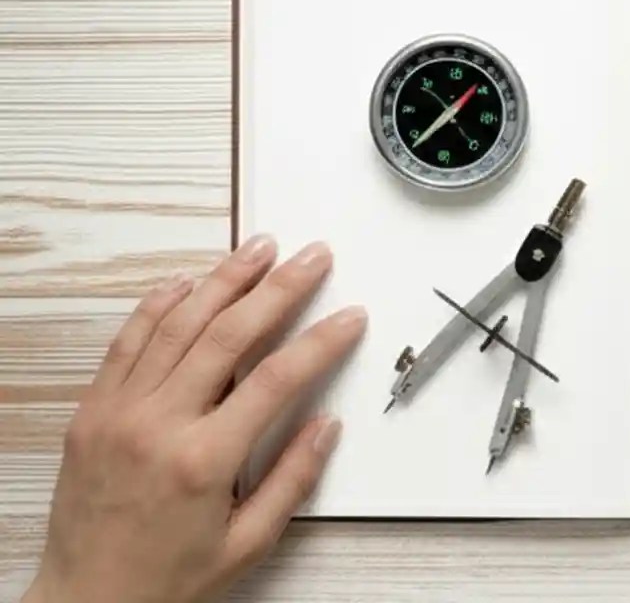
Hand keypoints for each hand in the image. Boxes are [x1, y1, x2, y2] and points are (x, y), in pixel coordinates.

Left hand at [22, 236, 366, 602]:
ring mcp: (118, 412)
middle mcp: (157, 425)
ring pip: (177, 325)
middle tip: (311, 257)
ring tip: (258, 249)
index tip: (348, 317)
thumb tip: (325, 425)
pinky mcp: (92, 411)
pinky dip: (157, 305)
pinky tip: (187, 282)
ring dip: (223, 280)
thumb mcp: (248, 543)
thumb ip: (291, 479)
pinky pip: (127, 342)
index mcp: (202, 461)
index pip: (276, 379)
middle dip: (279, 288)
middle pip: (229, 334)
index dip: (320, 341)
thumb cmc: (166, 580)